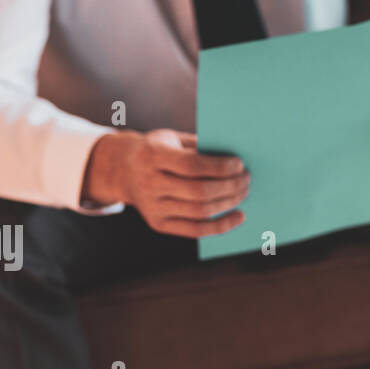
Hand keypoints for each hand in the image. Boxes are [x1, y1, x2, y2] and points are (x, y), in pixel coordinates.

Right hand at [81, 129, 249, 237]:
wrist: (123, 169)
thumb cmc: (159, 150)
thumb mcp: (173, 138)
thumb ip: (200, 146)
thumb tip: (237, 160)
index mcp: (153, 155)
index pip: (192, 165)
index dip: (219, 167)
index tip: (239, 164)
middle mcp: (149, 183)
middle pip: (198, 191)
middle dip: (230, 186)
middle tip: (247, 178)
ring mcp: (152, 207)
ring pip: (200, 212)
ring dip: (229, 203)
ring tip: (244, 192)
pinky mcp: (158, 224)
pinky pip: (195, 230)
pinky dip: (221, 226)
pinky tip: (239, 216)